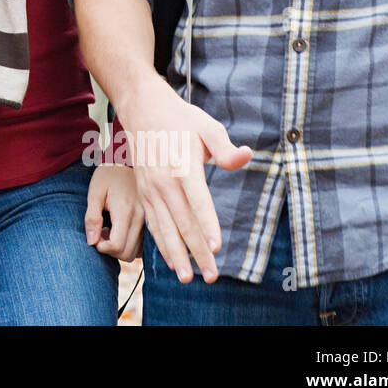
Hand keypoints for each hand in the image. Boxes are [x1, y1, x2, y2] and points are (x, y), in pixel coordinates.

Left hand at [85, 163, 144, 260]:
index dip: (102, 247)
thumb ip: (92, 218)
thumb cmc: (107, 175)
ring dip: (120, 248)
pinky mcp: (150, 221)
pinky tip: (120, 230)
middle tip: (101, 232)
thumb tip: (92, 242)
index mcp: (125, 211)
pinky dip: (130, 244)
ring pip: (136, 252)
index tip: (95, 237)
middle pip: (127, 253)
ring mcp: (148, 221)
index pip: (117, 246)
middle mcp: (140, 219)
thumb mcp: (94, 193)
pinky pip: (142, 245)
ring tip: (110, 230)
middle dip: (110, 250)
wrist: (126, 161)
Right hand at [121, 78, 251, 283]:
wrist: (141, 109)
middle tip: (211, 276)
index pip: (198, 202)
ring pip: (165, 228)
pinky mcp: (144, 192)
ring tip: (187, 278)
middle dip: (197, 252)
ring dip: (176, 255)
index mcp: (183, 166)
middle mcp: (164, 182)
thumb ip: (225, 148)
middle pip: (182, 222)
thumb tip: (246, 156)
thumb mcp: (206, 126)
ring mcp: (151, 189)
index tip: (216, 247)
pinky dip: (161, 243)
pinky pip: (153, 223)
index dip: (207, 225)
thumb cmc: (180, 118)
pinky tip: (170, 260)